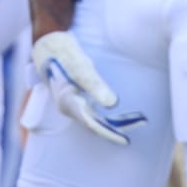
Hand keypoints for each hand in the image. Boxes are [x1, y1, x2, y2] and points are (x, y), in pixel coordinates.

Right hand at [31, 31, 145, 144]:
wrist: (49, 46)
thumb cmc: (65, 54)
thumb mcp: (82, 67)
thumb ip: (96, 86)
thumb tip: (112, 104)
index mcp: (67, 101)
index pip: (91, 124)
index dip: (108, 133)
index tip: (124, 140)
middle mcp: (68, 107)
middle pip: (93, 125)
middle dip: (114, 130)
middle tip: (137, 129)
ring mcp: (71, 104)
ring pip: (94, 120)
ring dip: (114, 123)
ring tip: (138, 121)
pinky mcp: (76, 100)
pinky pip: (93, 113)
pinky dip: (108, 116)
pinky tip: (123, 116)